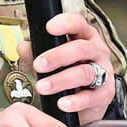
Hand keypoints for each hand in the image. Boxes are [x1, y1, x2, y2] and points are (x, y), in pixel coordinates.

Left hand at [19, 12, 116, 126]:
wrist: (90, 99)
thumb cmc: (72, 71)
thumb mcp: (55, 60)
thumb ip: (38, 53)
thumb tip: (22, 47)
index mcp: (85, 37)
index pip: (78, 24)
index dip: (65, 23)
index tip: (49, 28)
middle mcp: (97, 52)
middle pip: (81, 48)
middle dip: (57, 56)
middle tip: (38, 65)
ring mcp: (104, 72)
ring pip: (85, 72)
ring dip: (61, 80)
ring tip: (43, 87)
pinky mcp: (105, 94)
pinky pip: (91, 97)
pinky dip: (75, 101)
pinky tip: (61, 103)